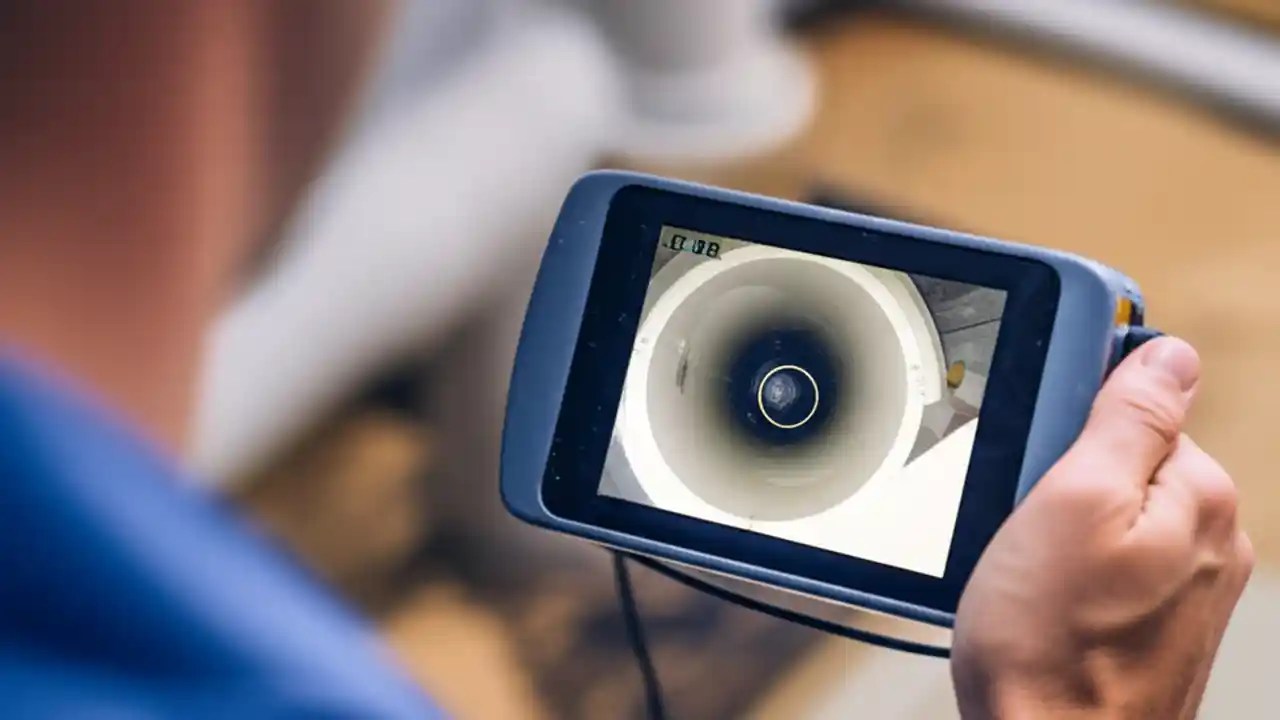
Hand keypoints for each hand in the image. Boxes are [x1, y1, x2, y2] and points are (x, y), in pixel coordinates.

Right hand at [952, 337, 1252, 718]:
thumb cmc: (1050, 647)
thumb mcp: (1071, 504)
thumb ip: (1129, 420)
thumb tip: (1169, 354)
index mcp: (1198, 496)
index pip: (1141, 403)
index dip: (1074, 414)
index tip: (1039, 448)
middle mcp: (1210, 540)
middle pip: (1124, 459)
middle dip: (1063, 475)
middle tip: (1025, 520)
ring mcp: (1186, 586)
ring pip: (1111, 512)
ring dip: (1062, 525)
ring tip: (1028, 566)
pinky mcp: (1156, 620)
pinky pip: (1109, 560)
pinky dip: (1071, 566)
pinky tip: (1043, 595)